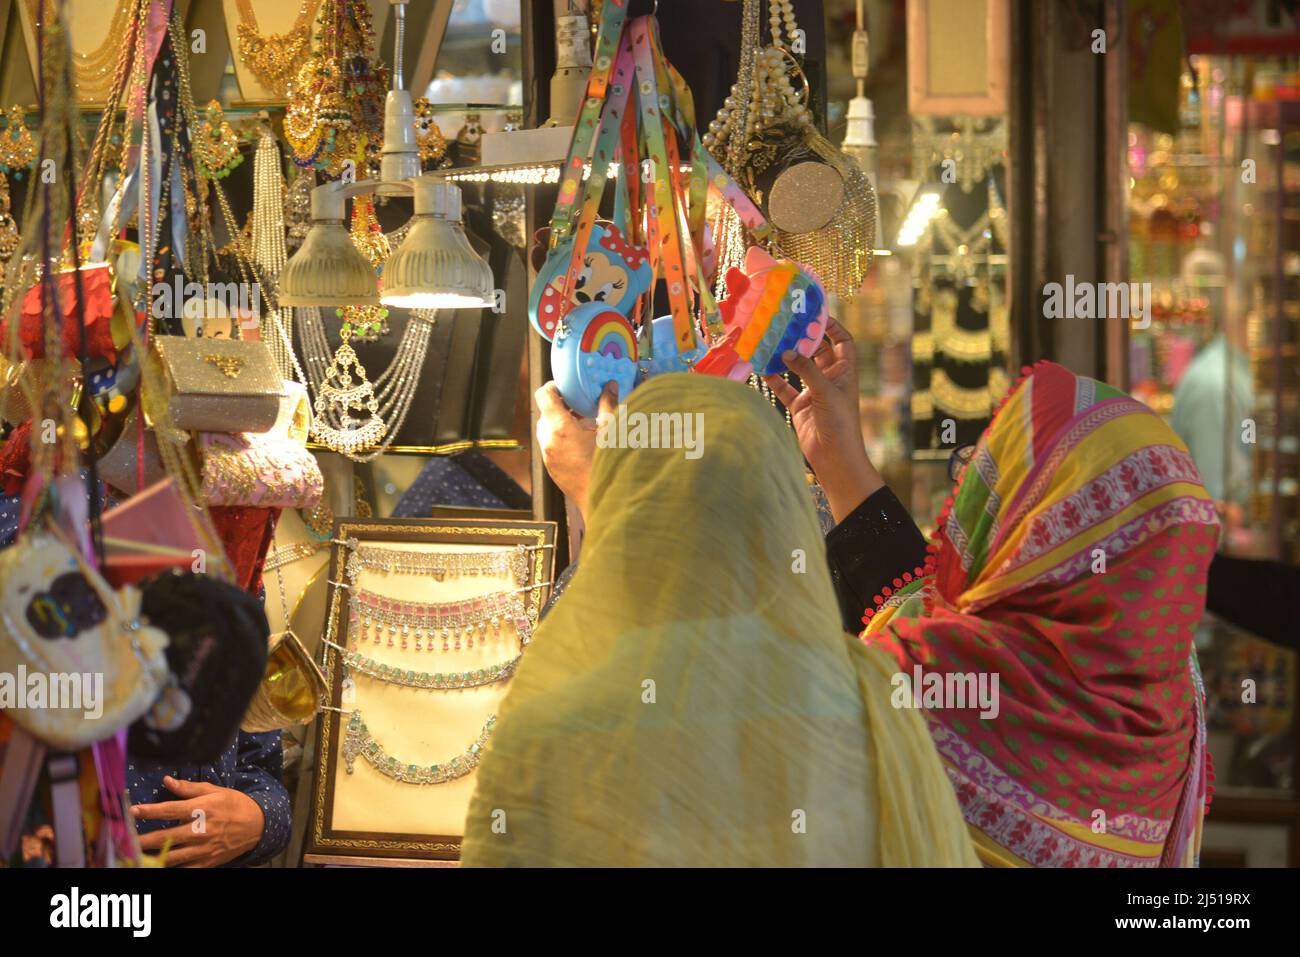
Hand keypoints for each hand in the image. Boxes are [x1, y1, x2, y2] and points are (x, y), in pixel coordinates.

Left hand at [131, 776, 264, 867]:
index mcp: (201, 809)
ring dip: (150, 857)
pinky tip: (155, 866)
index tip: (132, 811)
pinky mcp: (206, 863)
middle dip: (142, 839)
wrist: (257, 825)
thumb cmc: (234, 804)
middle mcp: (200, 830)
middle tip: (124, 840)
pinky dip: (169, 869)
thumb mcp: (214, 791)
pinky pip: (184, 870)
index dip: (149, 810)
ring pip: (170, 856)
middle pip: (165, 836)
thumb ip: (188, 788)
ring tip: (133, 856)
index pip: (170, 809)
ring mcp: (203, 849)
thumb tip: (167, 781)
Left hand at [534, 381, 618, 518]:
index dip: (552, 387)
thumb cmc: (608, 467)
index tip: (566, 387)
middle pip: (544, 412)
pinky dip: (559, 437)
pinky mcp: (551, 467)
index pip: (543, 396)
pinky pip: (549, 444)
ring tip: (581, 423)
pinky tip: (580, 441)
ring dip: (559, 422)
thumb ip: (608, 406)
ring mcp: (548, 456)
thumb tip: (610, 387)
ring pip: (545, 428)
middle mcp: (549, 441)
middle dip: (560, 406)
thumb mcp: (611, 433)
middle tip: (579, 404)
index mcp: (561, 429)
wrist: (603, 501)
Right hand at [762, 318, 883, 522]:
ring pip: (798, 368)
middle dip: (802, 338)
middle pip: (817, 350)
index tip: (814, 313)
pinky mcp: (800, 406)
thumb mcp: (826, 391)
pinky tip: (762, 369)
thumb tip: (786, 351)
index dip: (831, 326)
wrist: (835, 458)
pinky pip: (785, 388)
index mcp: (845, 371)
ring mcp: (814, 392)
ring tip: (770, 342)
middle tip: (785, 324)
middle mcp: (830, 378)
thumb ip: (806, 370)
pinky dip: (775, 380)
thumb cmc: (840, 423)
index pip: (842, 340)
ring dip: (786, 357)